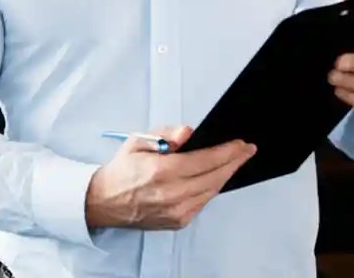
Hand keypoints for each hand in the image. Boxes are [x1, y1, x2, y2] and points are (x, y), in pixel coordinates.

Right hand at [84, 125, 255, 230]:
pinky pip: (203, 202)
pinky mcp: (178, 221)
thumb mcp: (137, 141)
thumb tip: (188, 132)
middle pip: (215, 177)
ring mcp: (177, 211)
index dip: (226, 152)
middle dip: (234, 162)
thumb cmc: (122, 169)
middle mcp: (172, 193)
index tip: (241, 144)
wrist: (105, 201)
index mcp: (161, 171)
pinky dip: (212, 188)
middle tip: (247, 150)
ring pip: (212, 191)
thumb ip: (164, 133)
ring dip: (226, 175)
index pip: (205, 160)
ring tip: (235, 162)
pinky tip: (216, 177)